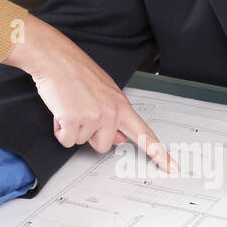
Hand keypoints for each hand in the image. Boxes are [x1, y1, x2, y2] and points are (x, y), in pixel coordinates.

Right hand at [6, 16, 175, 172]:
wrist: (54, 58)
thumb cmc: (76, 71)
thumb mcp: (104, 91)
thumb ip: (115, 116)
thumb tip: (120, 139)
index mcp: (121, 105)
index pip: (145, 134)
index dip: (159, 154)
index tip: (172, 168)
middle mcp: (111, 112)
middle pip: (104, 145)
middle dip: (90, 134)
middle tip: (81, 111)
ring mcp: (93, 117)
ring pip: (82, 142)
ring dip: (73, 129)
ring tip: (70, 106)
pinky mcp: (74, 121)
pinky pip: (66, 140)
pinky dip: (60, 130)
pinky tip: (61, 111)